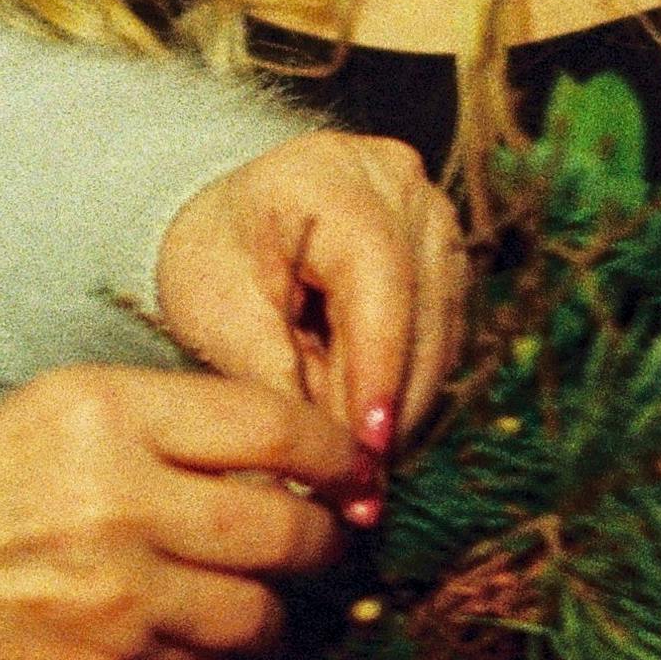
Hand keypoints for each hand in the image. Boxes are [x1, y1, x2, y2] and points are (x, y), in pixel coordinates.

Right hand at [0, 369, 362, 659]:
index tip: (352, 466)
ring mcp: (119, 583)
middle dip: (328, 539)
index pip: (268, 421)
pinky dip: (229, 658)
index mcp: (108, 408)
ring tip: (288, 601)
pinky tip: (224, 644)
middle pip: (284, 521)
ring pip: (261, 607)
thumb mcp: (53, 409)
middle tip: (338, 541)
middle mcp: (122, 491)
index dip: (331, 449)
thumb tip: (268, 445)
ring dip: (287, 610)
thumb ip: (159, 421)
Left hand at [153, 132, 463, 485]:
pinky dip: (413, 383)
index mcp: (329, 176)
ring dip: (407, 401)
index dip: (379, 369)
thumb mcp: (221, 317)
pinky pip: (444, 331)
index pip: (377, 280)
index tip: (368, 447)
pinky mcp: (445, 252)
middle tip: (362, 483)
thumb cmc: (214, 259)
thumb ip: (274, 387)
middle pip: (420, 306)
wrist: (228, 229)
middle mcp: (397, 182)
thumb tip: (310, 476)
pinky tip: (378, 429)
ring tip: (365, 468)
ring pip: (442, 326)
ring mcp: (431, 213)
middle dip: (392, 401)